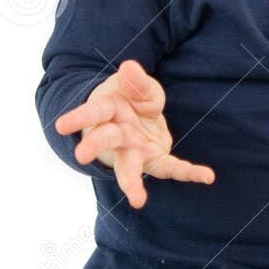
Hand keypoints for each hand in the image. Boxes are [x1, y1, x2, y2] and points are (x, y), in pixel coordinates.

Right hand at [54, 58, 215, 209]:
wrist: (138, 116)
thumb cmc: (130, 98)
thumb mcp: (134, 86)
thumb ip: (135, 82)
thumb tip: (130, 67)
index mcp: (107, 112)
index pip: (93, 113)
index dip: (78, 118)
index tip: (61, 125)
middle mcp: (117, 135)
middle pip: (104, 140)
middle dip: (93, 146)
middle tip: (80, 155)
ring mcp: (134, 151)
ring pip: (129, 167)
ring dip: (131, 183)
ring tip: (138, 201)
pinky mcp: (154, 160)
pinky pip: (170, 167)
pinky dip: (188, 172)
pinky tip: (207, 176)